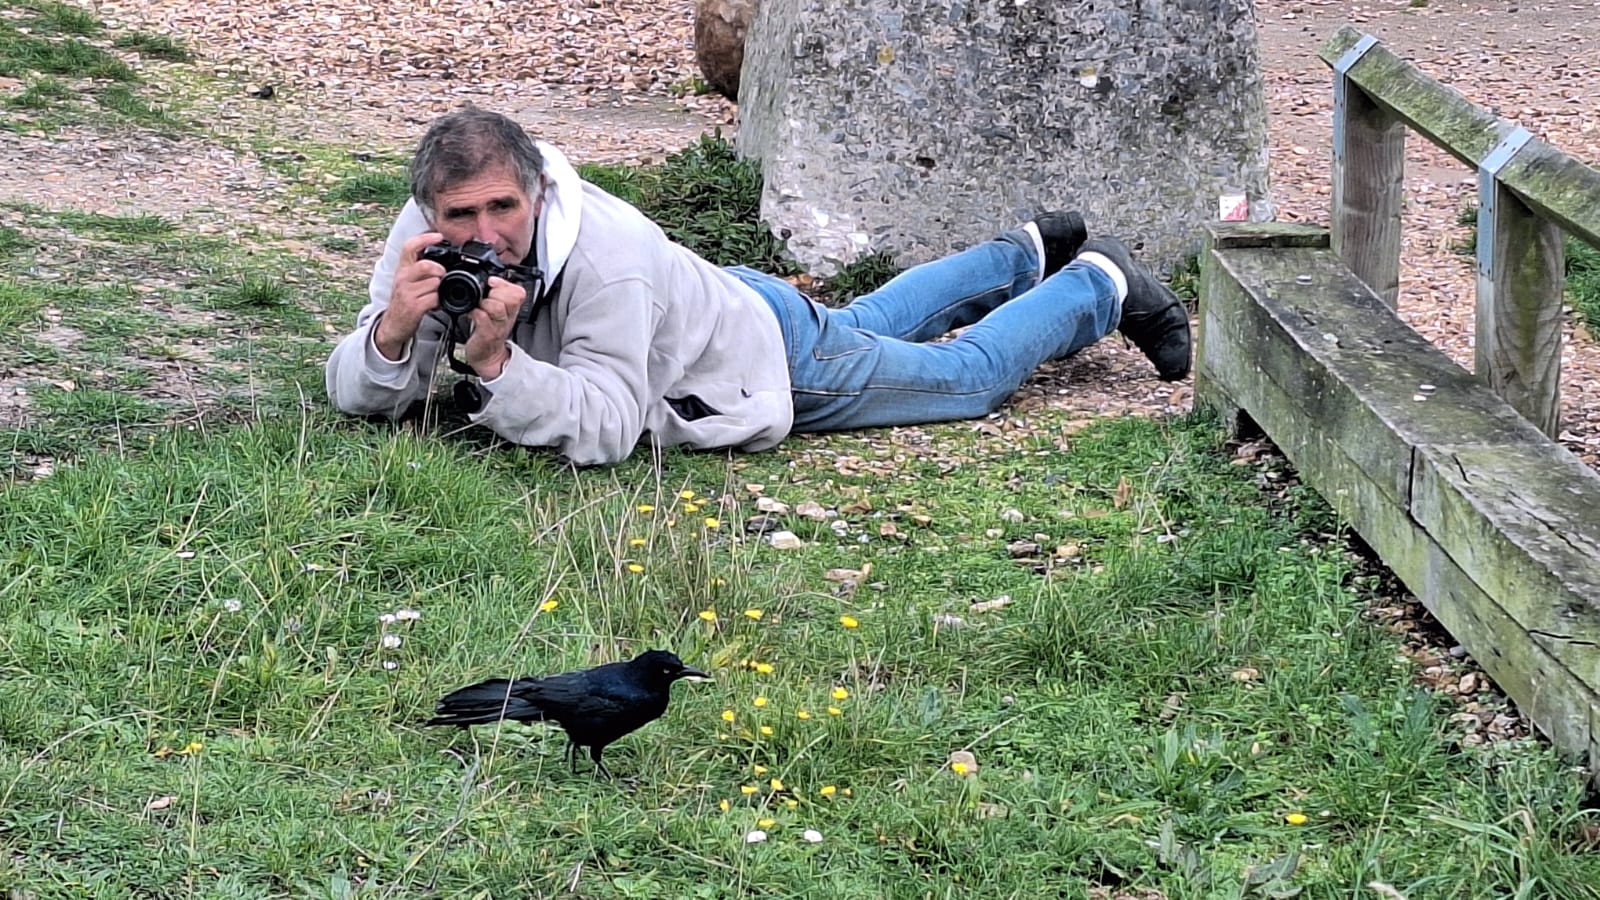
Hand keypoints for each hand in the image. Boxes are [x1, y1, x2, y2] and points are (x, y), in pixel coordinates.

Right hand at [373, 232, 444, 360]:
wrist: (393, 325)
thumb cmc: (405, 301)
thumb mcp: (408, 281)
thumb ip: (421, 269)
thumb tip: (443, 262)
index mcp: (402, 269)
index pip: (409, 247)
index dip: (425, 239)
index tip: (439, 236)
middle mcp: (402, 278)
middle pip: (425, 265)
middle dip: (440, 270)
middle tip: (443, 276)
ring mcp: (406, 292)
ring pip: (434, 283)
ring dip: (441, 289)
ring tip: (437, 295)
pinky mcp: (413, 306)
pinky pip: (435, 299)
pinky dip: (440, 302)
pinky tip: (436, 304)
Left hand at [461, 276, 526, 379]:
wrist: (487, 357)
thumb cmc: (490, 332)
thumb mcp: (499, 313)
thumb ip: (498, 296)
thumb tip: (490, 280)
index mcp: (511, 310)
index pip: (519, 292)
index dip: (505, 284)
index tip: (492, 282)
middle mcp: (507, 317)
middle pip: (510, 297)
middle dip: (495, 292)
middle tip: (485, 296)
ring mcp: (497, 326)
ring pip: (497, 307)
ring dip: (485, 302)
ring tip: (478, 305)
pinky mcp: (486, 335)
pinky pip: (482, 318)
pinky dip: (474, 312)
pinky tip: (470, 313)